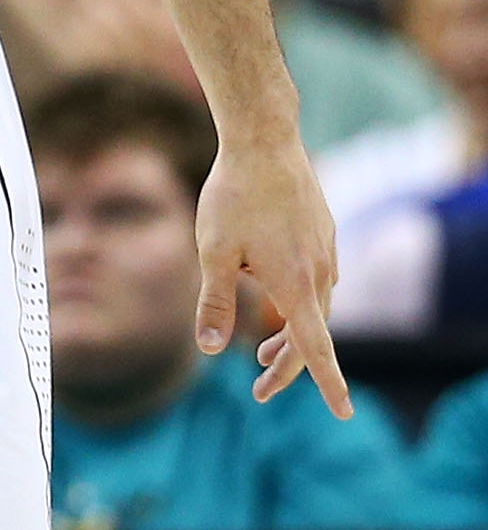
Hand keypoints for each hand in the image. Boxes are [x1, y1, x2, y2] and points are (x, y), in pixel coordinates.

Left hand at [194, 134, 348, 417]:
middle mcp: (320, 273)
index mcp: (295, 284)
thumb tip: (209, 349)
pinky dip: (299, 305)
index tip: (343, 413)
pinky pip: (317, 283)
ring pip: (314, 308)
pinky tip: (281, 302)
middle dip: (286, 366)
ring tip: (262, 354)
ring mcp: (326, 253)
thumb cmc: (233, 195)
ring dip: (291, 335)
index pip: (314, 348)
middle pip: (310, 335)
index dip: (327, 384)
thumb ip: (214, 301)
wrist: (264, 141)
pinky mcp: (324, 235)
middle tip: (259, 389)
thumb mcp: (214, 250)